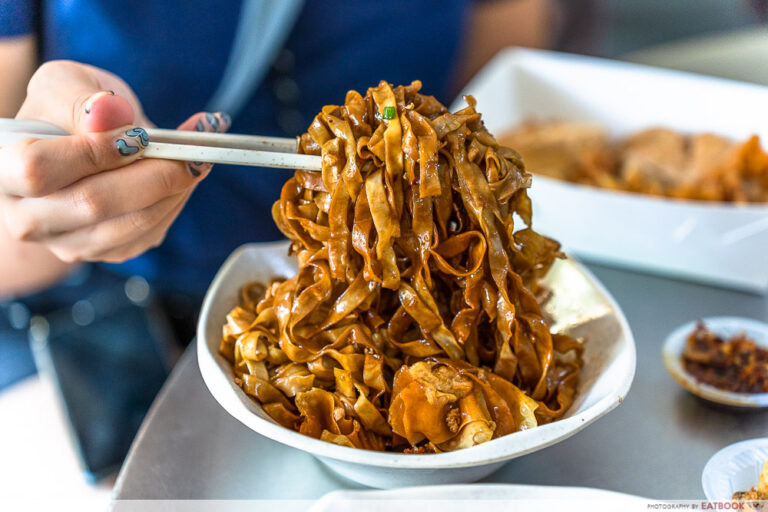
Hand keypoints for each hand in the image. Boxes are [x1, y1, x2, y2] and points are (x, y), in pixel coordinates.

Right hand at [0, 60, 229, 262]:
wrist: (81, 145)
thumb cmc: (68, 110)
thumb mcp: (66, 84)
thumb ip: (81, 98)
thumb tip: (106, 114)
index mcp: (2, 169)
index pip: (39, 170)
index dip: (92, 153)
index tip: (138, 135)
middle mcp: (26, 217)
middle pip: (92, 204)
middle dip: (153, 173)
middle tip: (191, 148)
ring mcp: (67, 242)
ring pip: (129, 225)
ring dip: (174, 190)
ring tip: (196, 157)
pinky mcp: (105, 252)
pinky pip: (149, 234)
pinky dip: (177, 203)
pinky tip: (186, 177)